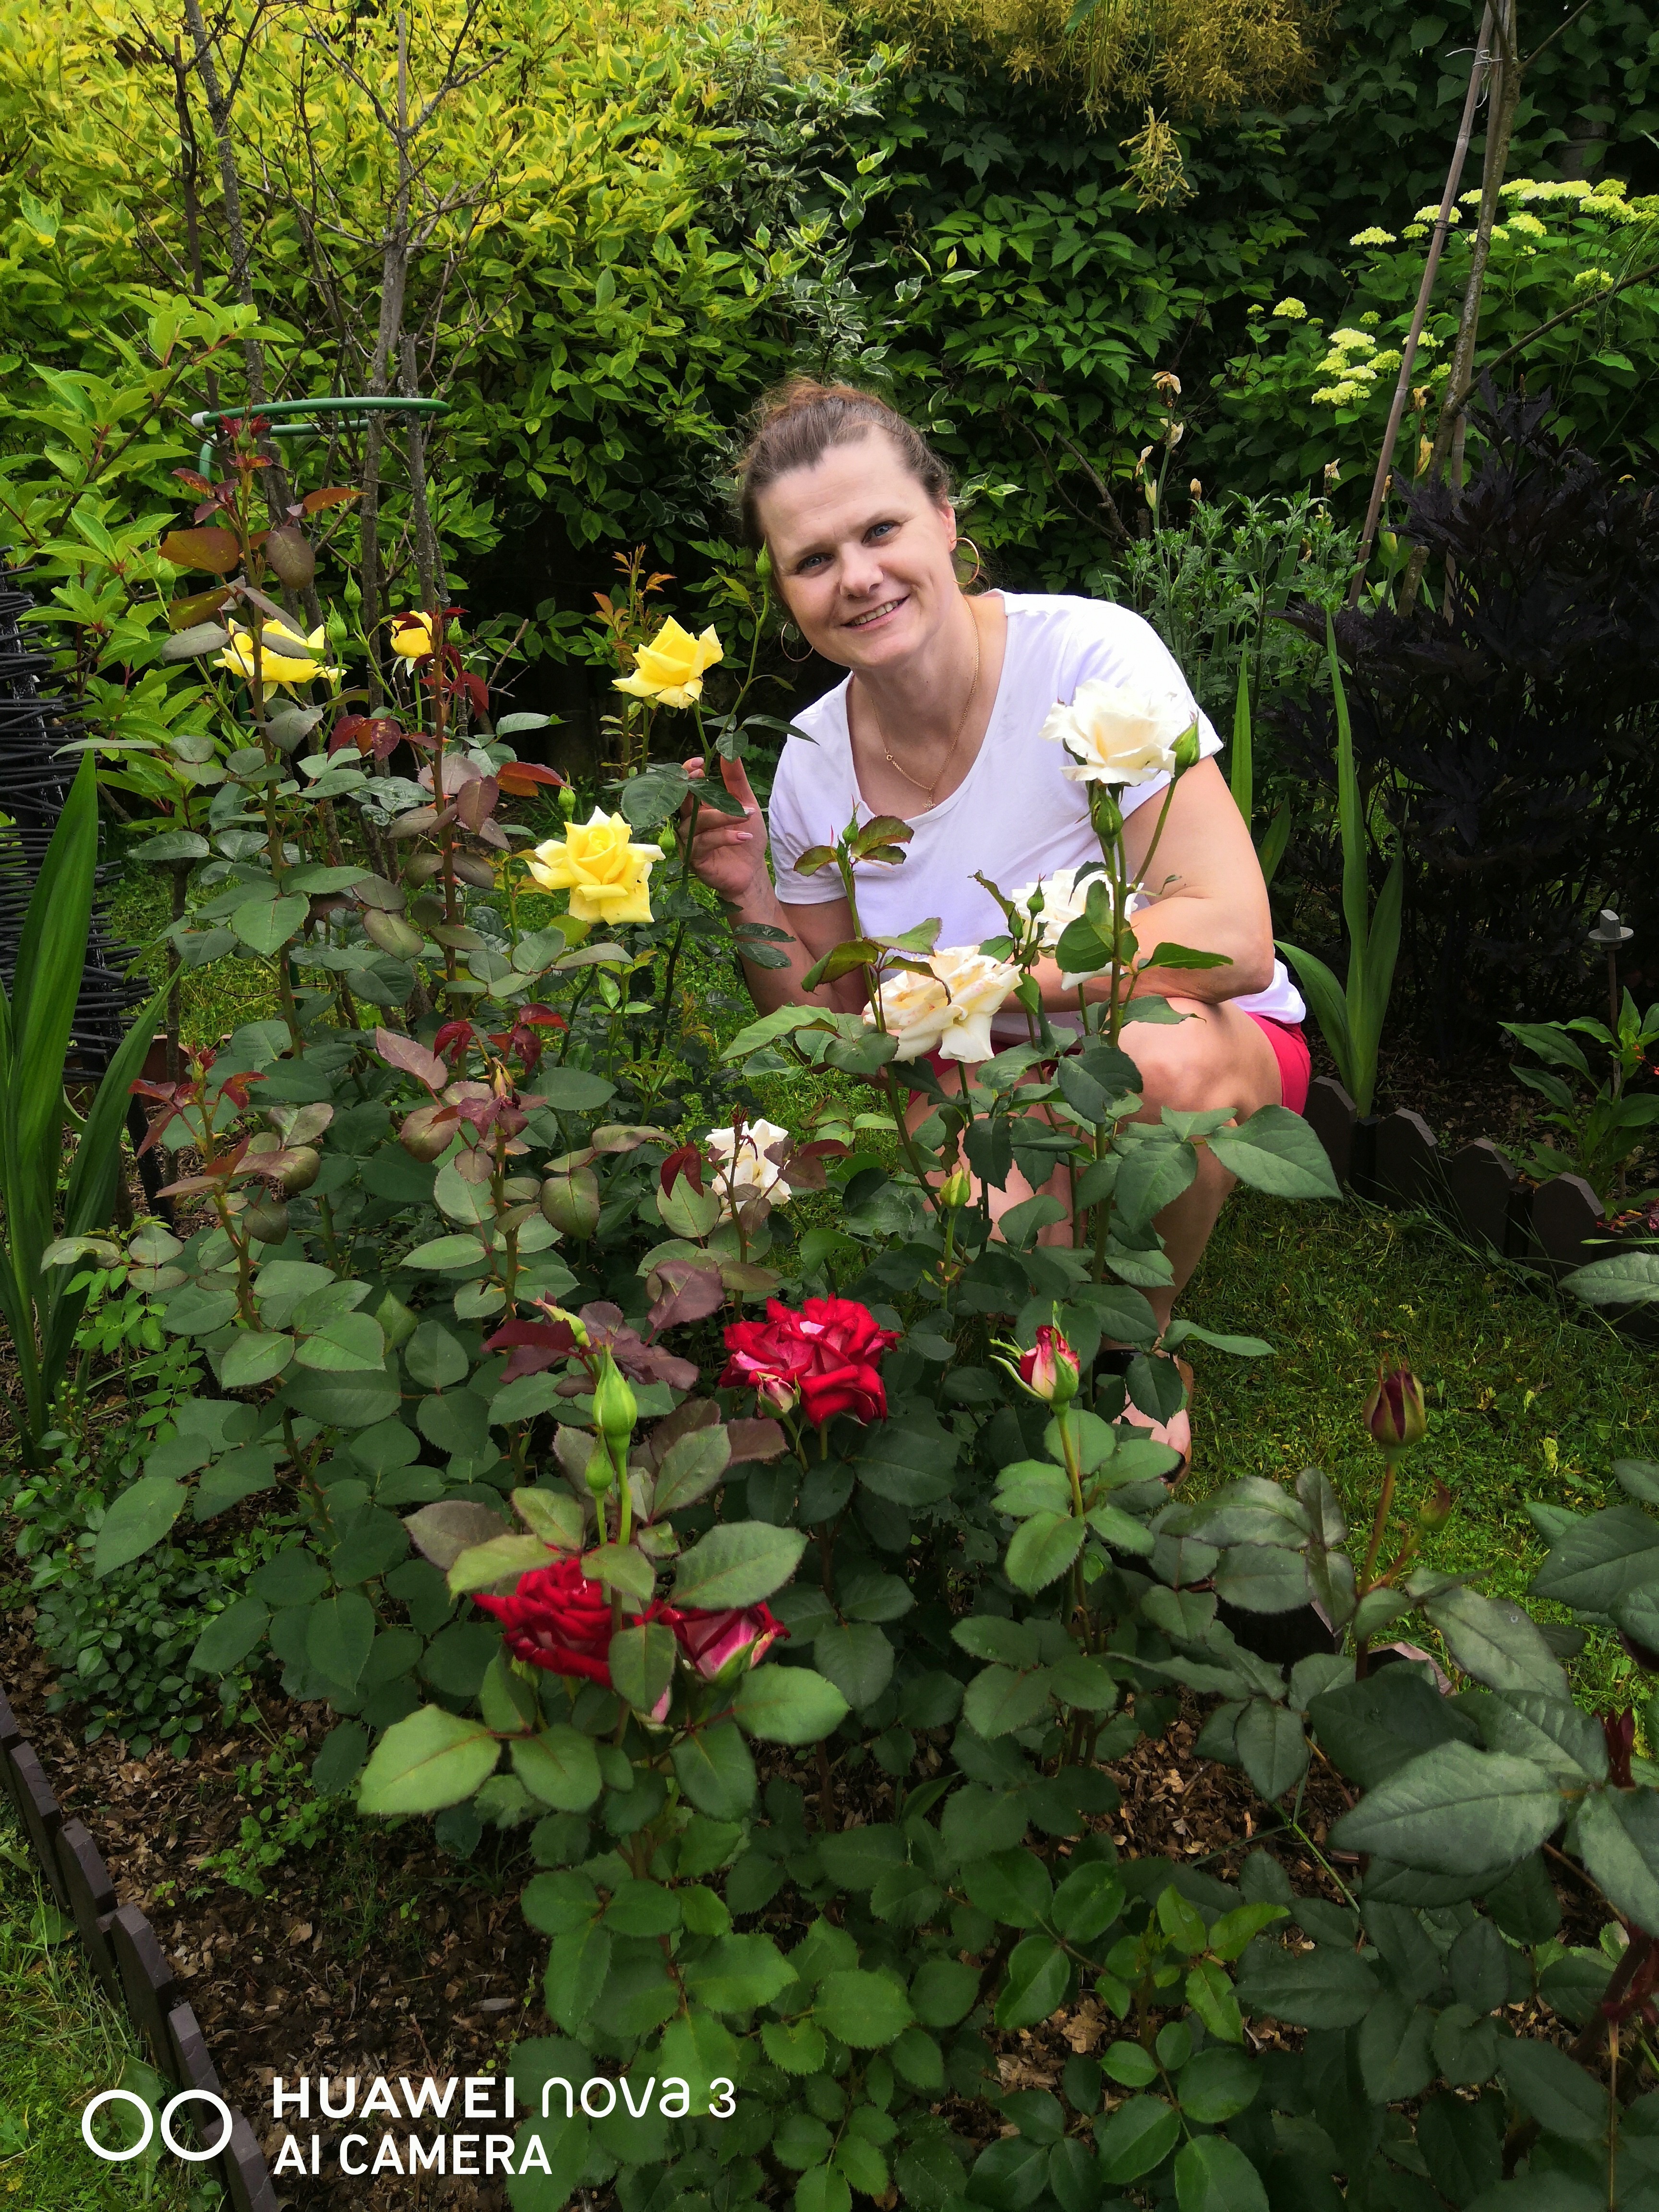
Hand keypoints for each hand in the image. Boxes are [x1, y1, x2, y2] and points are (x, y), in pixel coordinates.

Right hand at [680, 754, 767, 904]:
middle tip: (704, 776)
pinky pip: (704, 843)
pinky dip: (725, 837)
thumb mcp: (746, 804)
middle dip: (693, 788)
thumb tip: (729, 752)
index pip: (686, 787)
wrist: (752, 871)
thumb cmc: (746, 837)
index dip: (688, 773)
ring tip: (746, 815)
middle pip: (684, 802)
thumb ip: (736, 780)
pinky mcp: (693, 859)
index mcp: (699, 807)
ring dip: (722, 816)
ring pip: (697, 823)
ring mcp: (689, 841)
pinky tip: (743, 836)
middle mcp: (689, 822)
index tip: (700, 762)